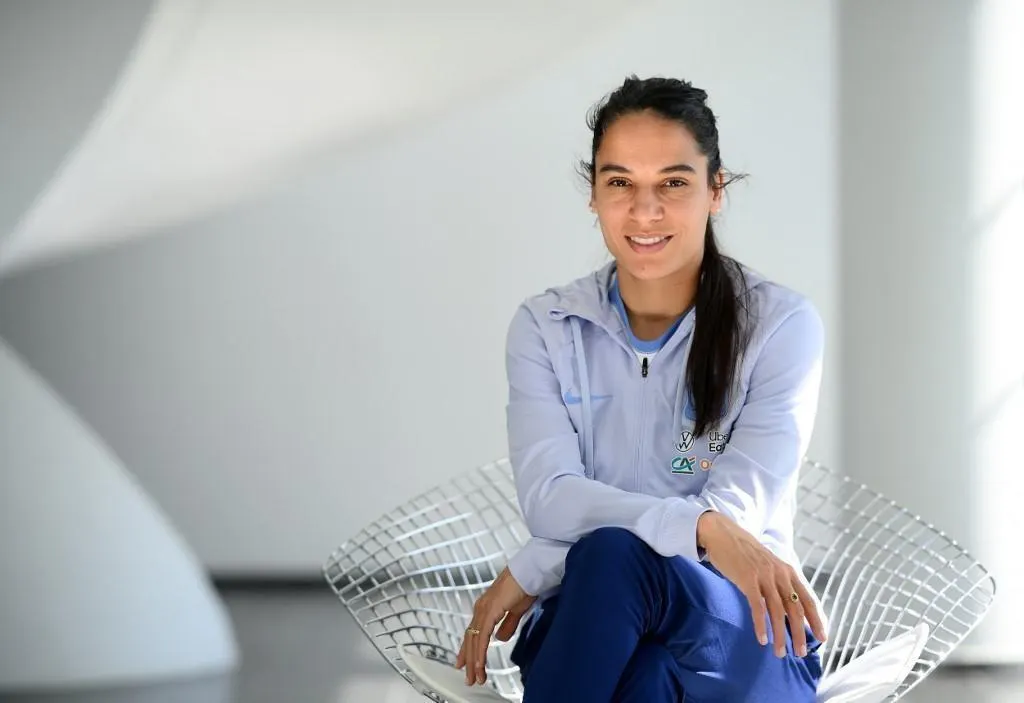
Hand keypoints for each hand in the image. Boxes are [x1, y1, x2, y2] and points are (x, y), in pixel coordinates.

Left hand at [455, 567, 536, 685]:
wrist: (529, 572)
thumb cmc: (525, 586)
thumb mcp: (516, 610)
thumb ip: (508, 624)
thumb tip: (500, 638)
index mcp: (486, 607)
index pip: (473, 632)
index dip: (469, 650)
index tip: (464, 664)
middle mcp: (481, 608)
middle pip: (471, 639)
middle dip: (469, 660)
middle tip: (470, 678)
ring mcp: (484, 609)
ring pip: (474, 640)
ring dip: (474, 660)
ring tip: (475, 677)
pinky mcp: (490, 611)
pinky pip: (482, 636)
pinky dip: (480, 651)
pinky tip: (479, 664)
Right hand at [697, 511, 826, 657]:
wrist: (722, 534)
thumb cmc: (744, 553)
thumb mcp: (768, 565)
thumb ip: (779, 582)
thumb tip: (788, 607)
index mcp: (788, 571)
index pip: (808, 599)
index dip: (817, 619)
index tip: (822, 638)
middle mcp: (779, 573)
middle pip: (795, 609)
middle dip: (800, 633)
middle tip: (800, 653)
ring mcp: (764, 575)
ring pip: (778, 611)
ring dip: (780, 635)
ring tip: (780, 652)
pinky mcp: (747, 579)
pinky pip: (757, 606)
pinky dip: (761, 624)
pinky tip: (762, 639)